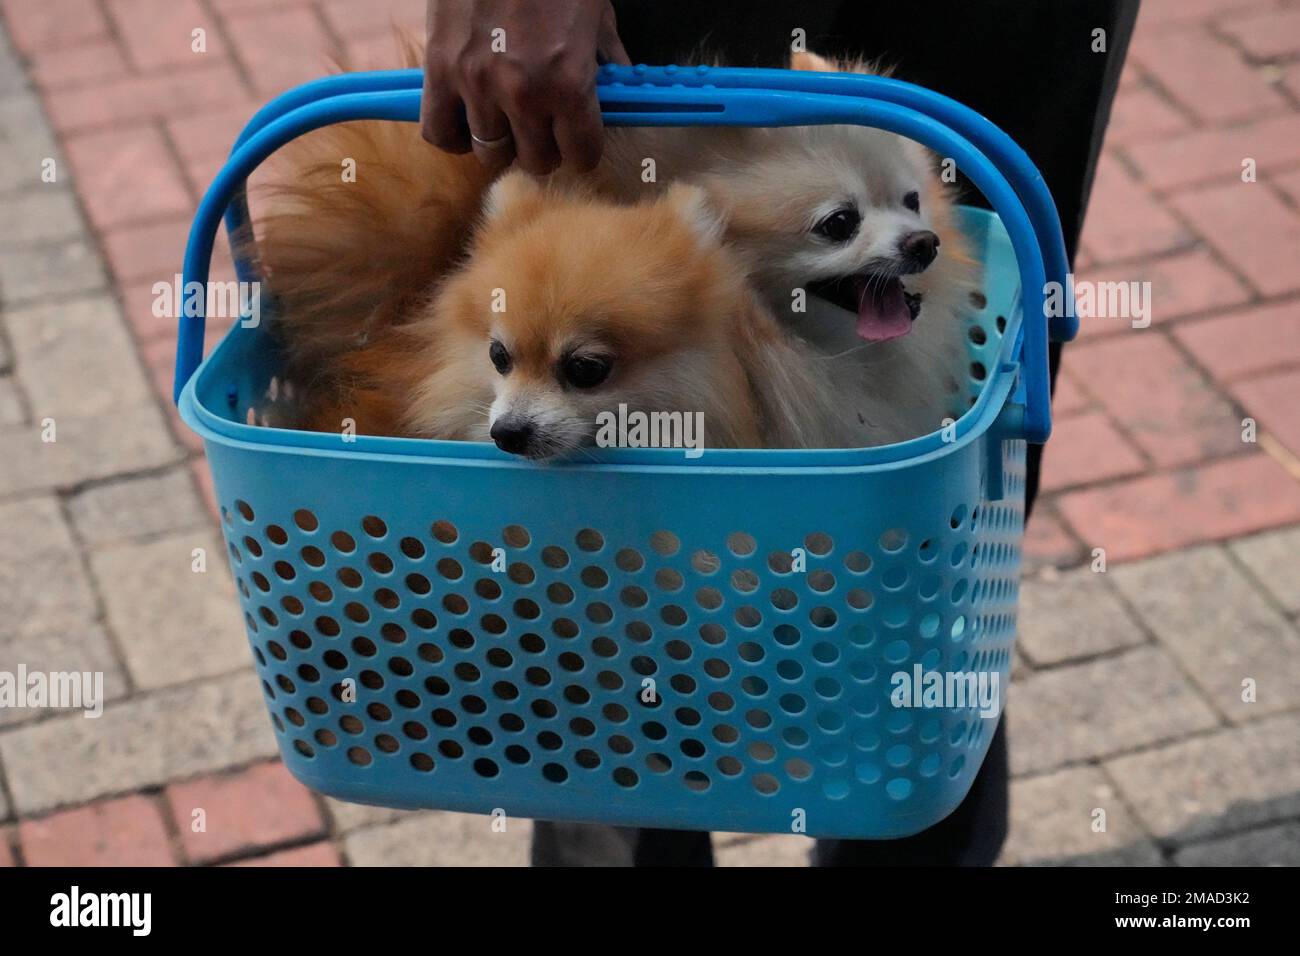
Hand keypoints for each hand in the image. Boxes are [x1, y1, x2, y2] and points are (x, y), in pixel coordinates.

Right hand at [422, 0, 629, 173]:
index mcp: (569, 83)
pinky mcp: (439, 70)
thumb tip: (626, 93)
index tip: (578, 139)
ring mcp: (477, 85)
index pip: (581, 155)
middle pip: (535, 161)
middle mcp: (523, 94)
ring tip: (504, 119)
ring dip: (501, 141)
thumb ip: (609, 62)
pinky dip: (453, 134)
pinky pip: (439, 132)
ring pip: (489, 153)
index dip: (583, 150)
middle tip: (542, 126)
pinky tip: (467, 118)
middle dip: (543, 147)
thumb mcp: (596, 15)